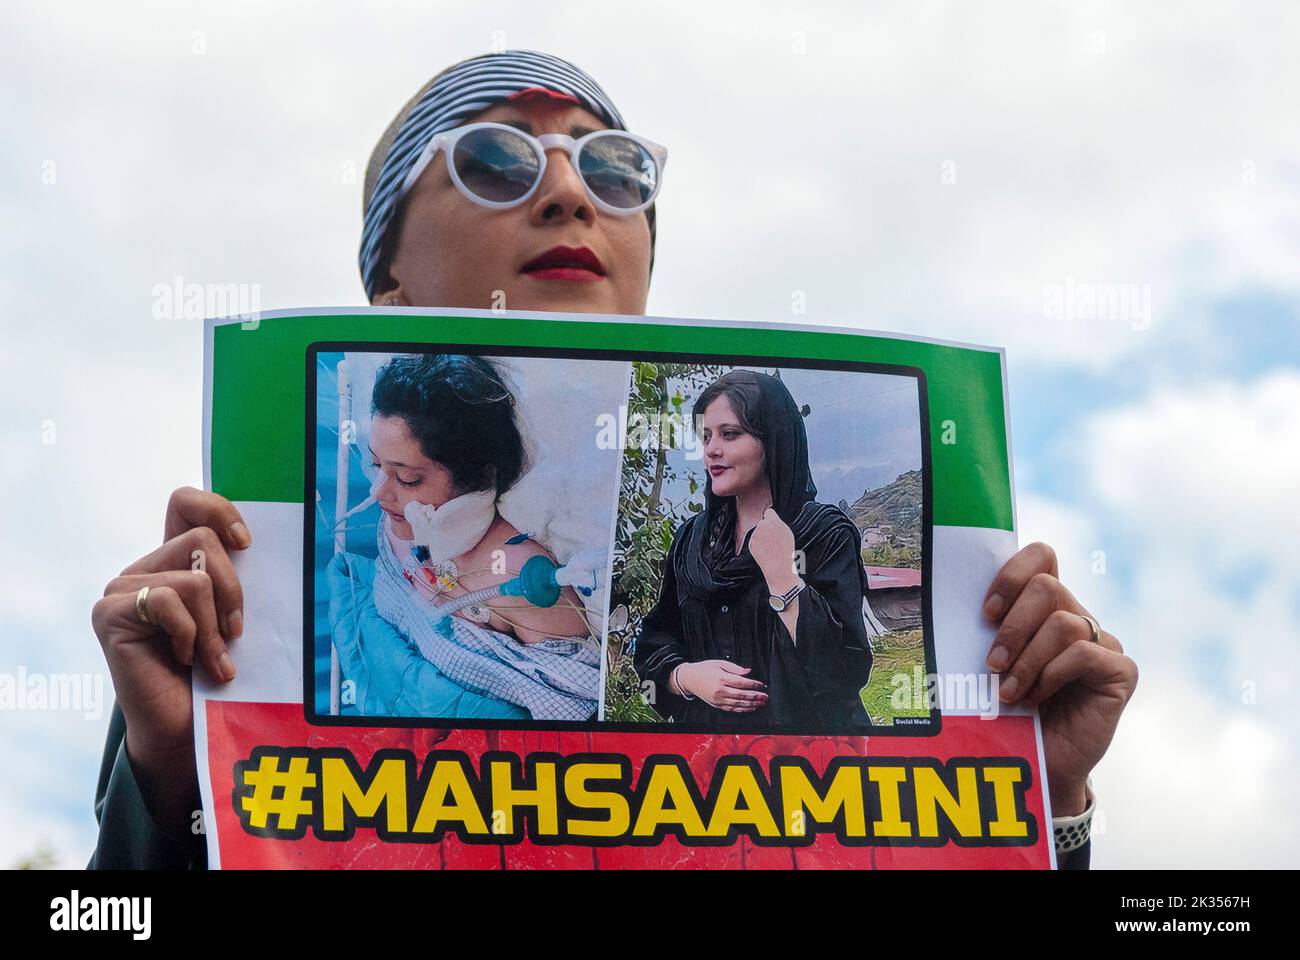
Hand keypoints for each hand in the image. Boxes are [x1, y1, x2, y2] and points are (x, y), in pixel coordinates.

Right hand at [91, 487, 250, 835]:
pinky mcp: (109, 613)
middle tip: (235, 633)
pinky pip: (169, 601)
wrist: (187, 728)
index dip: (217, 508)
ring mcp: (122, 589)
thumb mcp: (233, 616)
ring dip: (214, 626)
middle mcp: (144, 569)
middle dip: (233, 590)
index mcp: (174, 562)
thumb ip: (235, 578)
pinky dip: (190, 635)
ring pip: (194, 577)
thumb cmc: (216, 673)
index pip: (184, 504)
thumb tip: (258, 542)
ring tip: (213, 660)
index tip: (247, 541)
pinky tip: (185, 661)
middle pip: (202, 541)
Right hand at [675, 660, 768, 711]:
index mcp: (721, 678)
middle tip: (765, 697)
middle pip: (742, 695)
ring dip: (752, 704)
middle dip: (755, 696)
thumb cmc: (704, 669)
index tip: (761, 685)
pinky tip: (750, 708)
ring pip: (738, 704)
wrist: (689, 679)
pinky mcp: (716, 705)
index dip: (753, 684)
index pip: (741, 683)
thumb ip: (735, 668)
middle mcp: (720, 690)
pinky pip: (732, 709)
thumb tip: (748, 671)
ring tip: (761, 703)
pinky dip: (743, 709)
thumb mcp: (719, 663)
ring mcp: (718, 699)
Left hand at [748, 507, 798, 592]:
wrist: (779, 566)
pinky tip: (765, 550)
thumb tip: (770, 516)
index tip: (772, 522)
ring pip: (758, 531)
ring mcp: (755, 534)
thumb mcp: (787, 533)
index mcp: (773, 522)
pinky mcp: (750, 542)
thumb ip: (778, 523)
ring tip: (771, 546)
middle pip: (762, 522)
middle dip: (766, 528)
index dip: (771, 518)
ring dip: (762, 536)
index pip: (768, 512)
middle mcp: (762, 526)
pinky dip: (758, 544)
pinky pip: (755, 540)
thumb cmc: (786, 550)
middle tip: (773, 539)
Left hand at [983, 542, 1137, 815]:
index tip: (986, 612)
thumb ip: (988, 630)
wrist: (1040, 763)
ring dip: (1027, 659)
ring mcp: (1104, 643)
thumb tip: (953, 601)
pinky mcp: (1121, 671)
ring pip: (1063, 623)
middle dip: (1013, 626)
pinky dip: (1051, 675)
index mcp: (1046, 608)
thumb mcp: (992, 663)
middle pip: (1047, 587)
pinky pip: (1084, 654)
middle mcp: (1078, 617)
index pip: (1041, 557)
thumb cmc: (1010, 711)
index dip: (1011, 574)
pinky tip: (1037, 697)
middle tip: (992, 663)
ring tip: (1009, 693)